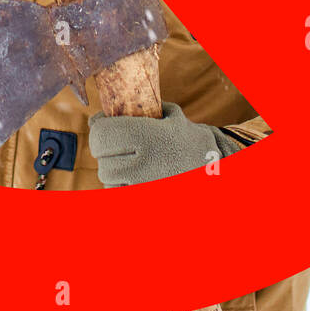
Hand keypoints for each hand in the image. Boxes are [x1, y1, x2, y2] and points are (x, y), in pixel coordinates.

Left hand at [87, 102, 247, 186]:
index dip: (97, 129)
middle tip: (114, 148)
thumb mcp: (171, 116)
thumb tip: (102, 113)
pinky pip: (119, 196)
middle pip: (102, 161)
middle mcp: (141, 162)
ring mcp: (142, 186)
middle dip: (105, 154)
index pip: (100, 134)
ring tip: (129, 165)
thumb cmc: (188, 140)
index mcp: (144, 136)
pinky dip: (122, 188)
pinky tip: (135, 180)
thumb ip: (142, 109)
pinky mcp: (143, 201)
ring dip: (113, 174)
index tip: (101, 126)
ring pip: (109, 182)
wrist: (212, 170)